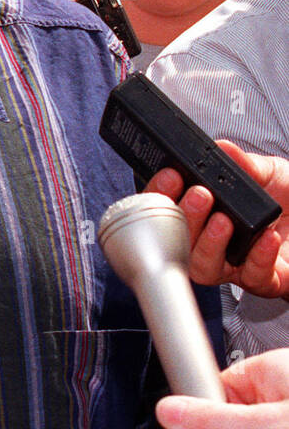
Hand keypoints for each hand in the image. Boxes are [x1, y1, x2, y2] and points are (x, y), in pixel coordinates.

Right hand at [145, 140, 288, 300]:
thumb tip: (221, 148)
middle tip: (199, 196)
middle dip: (184, 218)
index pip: (166, 209)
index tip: (171, 176)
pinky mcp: (265, 280)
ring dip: (208, 245)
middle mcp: (212, 243)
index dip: (160, 195)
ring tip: (223, 221)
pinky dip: (257, 257)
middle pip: (179, 242)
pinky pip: (252, 276)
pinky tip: (266, 237)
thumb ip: (244, 163)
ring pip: (203, 269)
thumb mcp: (267, 173)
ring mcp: (235, 265)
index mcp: (204, 214)